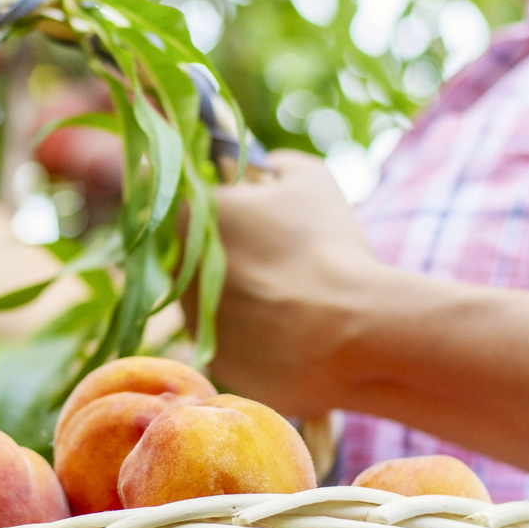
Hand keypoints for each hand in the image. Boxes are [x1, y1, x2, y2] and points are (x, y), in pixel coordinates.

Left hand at [200, 150, 383, 415]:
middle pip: (200, 254)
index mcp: (188, 217)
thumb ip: (273, 164)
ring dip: (244, 297)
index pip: (191, 202)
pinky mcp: (213, 363)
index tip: (258, 217)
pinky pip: (232, 343)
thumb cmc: (328, 245)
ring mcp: (192, 322)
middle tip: (282, 259)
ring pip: (214, 301)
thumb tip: (264, 169)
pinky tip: (292, 333)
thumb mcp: (309, 178)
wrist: (351, 330)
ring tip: (294, 298)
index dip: (227, 208)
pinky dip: (256, 338)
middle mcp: (178, 271)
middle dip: (235, 254)